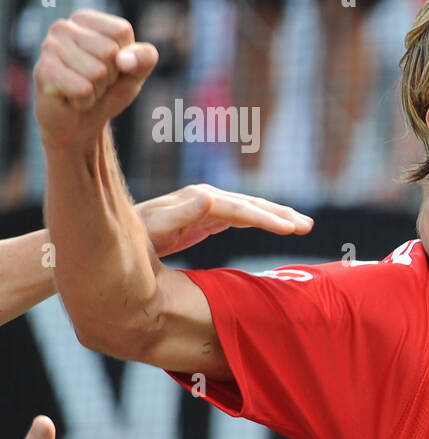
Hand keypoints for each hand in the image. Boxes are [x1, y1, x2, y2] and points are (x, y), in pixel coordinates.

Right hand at [34, 10, 158, 148]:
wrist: (81, 122)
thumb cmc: (108, 91)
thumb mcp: (136, 73)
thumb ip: (144, 58)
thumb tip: (124, 59)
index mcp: (86, 20)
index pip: (121, 31)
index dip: (126, 56)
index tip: (113, 66)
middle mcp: (64, 27)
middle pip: (110, 51)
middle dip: (110, 75)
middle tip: (96, 82)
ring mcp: (49, 47)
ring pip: (97, 72)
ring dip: (97, 89)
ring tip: (84, 89)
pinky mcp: (43, 71)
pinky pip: (83, 89)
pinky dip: (85, 101)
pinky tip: (73, 99)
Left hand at [136, 184, 314, 258]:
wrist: (110, 240)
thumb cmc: (130, 238)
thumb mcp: (153, 229)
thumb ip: (181, 214)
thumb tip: (210, 198)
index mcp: (197, 200)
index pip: (240, 209)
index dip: (267, 219)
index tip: (292, 230)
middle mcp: (204, 198)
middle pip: (251, 204)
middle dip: (281, 215)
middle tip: (308, 226)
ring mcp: (206, 206)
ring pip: (251, 209)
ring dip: (278, 217)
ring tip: (304, 226)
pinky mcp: (206, 217)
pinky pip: (243, 217)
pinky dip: (263, 221)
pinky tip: (279, 226)